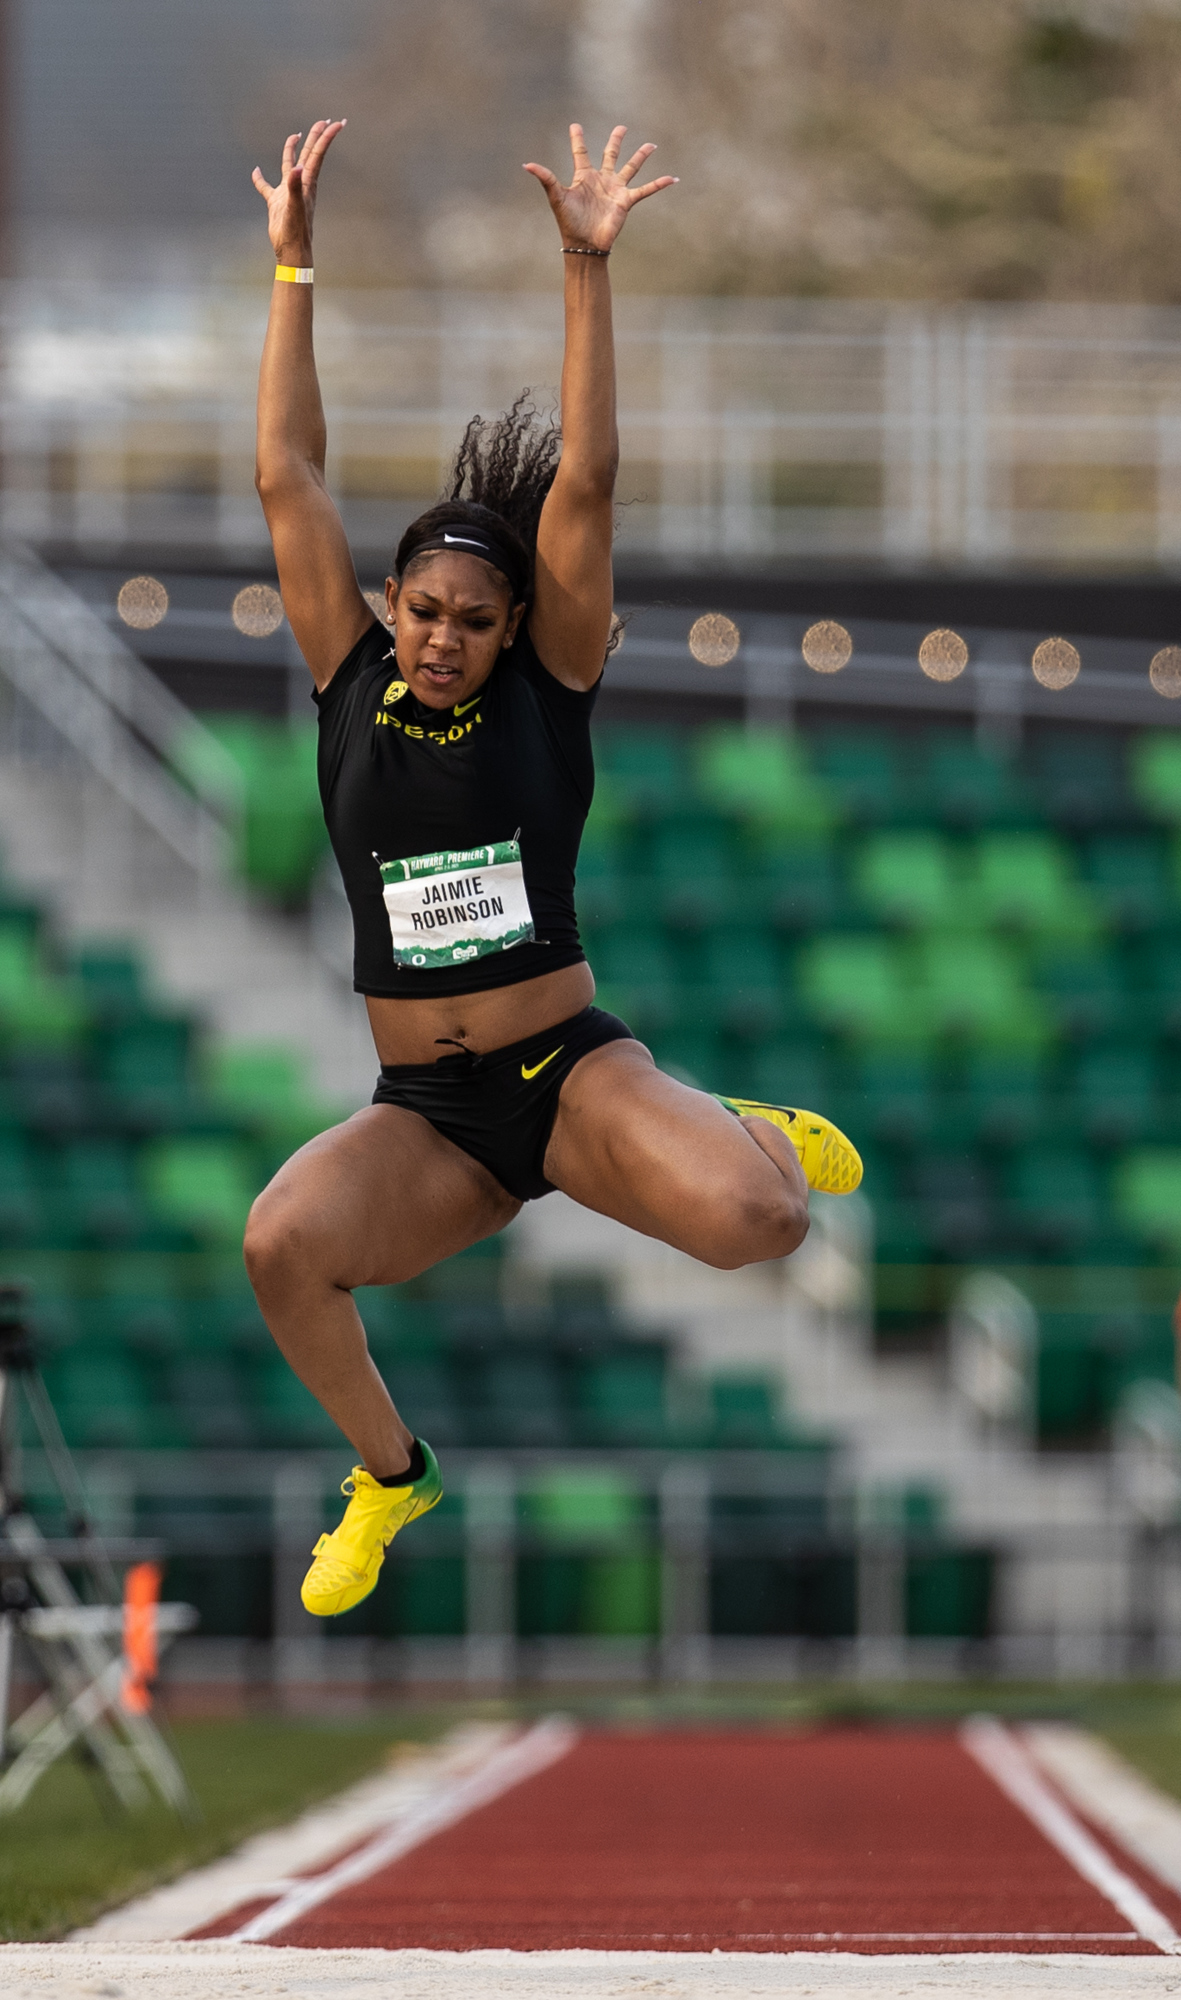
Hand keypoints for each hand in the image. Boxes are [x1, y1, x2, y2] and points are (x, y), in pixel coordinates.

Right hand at [252, 119, 345, 262]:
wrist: (291, 251)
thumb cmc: (296, 232)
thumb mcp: (295, 208)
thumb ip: (295, 187)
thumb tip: (297, 168)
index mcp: (307, 182)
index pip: (317, 155)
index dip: (326, 138)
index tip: (337, 123)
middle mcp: (300, 184)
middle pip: (309, 154)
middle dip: (316, 137)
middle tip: (325, 121)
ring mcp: (288, 192)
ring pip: (289, 164)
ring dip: (292, 149)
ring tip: (296, 134)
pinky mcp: (277, 202)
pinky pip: (266, 187)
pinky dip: (260, 179)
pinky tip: (256, 171)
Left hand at [524, 123, 675, 253]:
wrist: (585, 245)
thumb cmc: (569, 222)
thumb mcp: (556, 196)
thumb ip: (545, 178)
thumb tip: (527, 164)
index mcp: (584, 177)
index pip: (580, 153)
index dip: (577, 139)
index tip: (575, 125)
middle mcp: (601, 180)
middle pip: (610, 154)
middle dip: (615, 141)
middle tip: (621, 128)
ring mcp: (615, 190)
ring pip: (631, 167)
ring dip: (641, 156)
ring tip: (651, 145)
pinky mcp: (626, 202)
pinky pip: (645, 190)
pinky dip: (658, 185)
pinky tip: (672, 178)